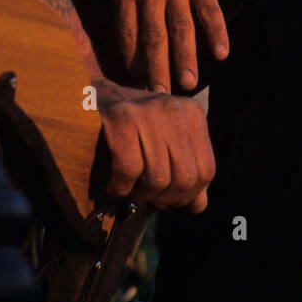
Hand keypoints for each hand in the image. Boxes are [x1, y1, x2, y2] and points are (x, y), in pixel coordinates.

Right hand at [95, 81, 214, 211]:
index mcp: (193, 114)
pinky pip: (129, 170)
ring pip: (157, 178)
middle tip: (147, 200)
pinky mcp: (122, 117)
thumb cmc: (135, 124)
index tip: (168, 200)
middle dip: (165, 199)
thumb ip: (186, 170)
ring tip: (130, 194)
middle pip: (185, 177)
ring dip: (141, 196)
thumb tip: (198, 207)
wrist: (94, 94)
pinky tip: (114, 187)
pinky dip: (121, 188)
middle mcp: (175, 109)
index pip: (207, 170)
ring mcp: (149, 111)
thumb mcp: (167, 140)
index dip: (188, 195)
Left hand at [112, 0, 229, 91]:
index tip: (136, 89)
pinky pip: (208, 7)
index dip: (131, 62)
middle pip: (152, 35)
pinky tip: (221, 52)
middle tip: (158, 98)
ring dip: (185, 57)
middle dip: (155, 69)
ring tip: (188, 85)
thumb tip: (122, 50)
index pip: (125, 34)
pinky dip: (215, 30)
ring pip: (180, 25)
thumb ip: (123, 5)